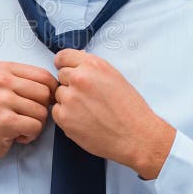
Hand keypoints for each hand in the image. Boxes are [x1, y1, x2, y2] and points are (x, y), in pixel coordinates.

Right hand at [0, 61, 57, 180]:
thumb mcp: (1, 89)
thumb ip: (26, 83)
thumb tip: (60, 87)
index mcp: (3, 69)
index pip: (44, 75)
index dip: (49, 92)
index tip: (36, 103)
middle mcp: (1, 80)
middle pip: (46, 93)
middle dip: (41, 110)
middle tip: (25, 118)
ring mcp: (2, 100)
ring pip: (43, 112)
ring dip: (36, 125)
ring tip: (18, 127)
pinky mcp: (5, 120)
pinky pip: (36, 127)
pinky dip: (30, 136)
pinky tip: (15, 136)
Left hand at [52, 49, 174, 178]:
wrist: (136, 136)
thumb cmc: (130, 109)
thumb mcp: (115, 77)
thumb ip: (93, 68)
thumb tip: (76, 63)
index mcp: (93, 65)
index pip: (63, 56)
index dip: (64, 65)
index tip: (67, 71)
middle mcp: (79, 78)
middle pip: (61, 76)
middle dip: (70, 85)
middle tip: (88, 98)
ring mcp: (70, 98)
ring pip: (58, 95)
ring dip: (68, 101)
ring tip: (89, 111)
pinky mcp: (64, 117)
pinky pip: (56, 112)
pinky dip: (66, 117)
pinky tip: (84, 121)